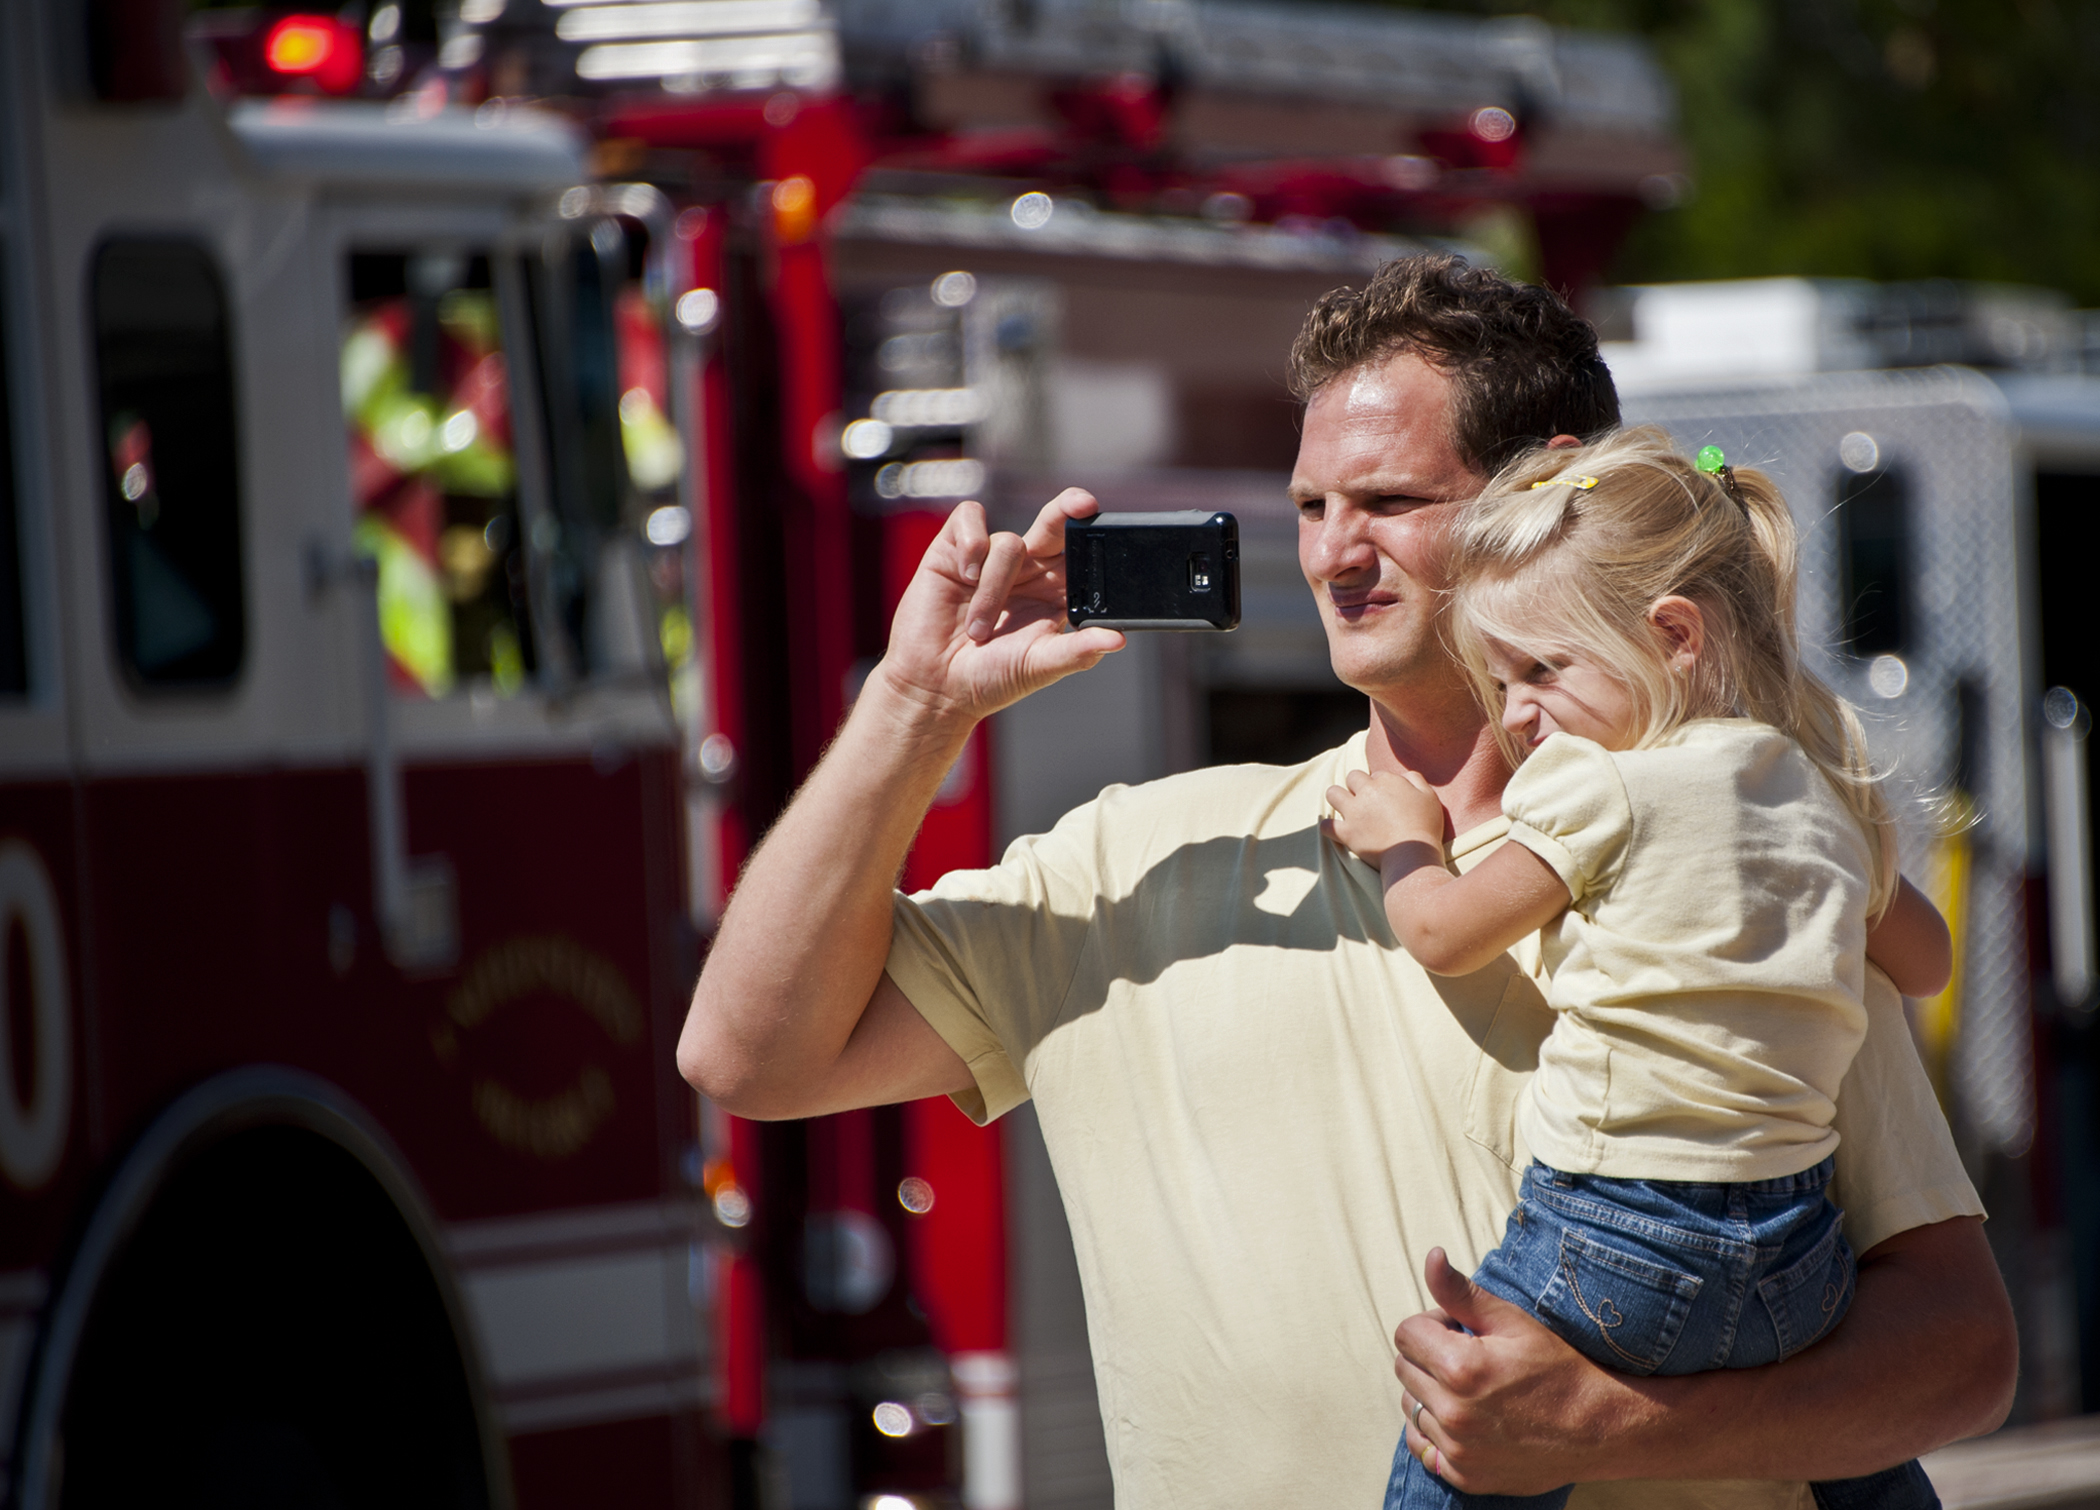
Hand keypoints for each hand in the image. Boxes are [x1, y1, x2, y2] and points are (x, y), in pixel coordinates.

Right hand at [876, 490, 1124, 725]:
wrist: (935, 687)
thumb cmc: (990, 679)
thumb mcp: (1039, 666)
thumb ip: (1078, 651)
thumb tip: (1117, 639)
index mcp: (1054, 592)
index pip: (1080, 553)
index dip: (1092, 535)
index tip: (1102, 526)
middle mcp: (1026, 570)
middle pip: (1054, 525)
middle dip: (1068, 509)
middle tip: (1082, 505)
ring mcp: (990, 559)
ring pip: (1009, 542)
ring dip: (994, 587)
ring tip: (977, 630)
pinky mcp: (953, 550)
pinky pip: (970, 519)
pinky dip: (971, 545)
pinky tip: (964, 576)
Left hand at [1324, 767, 1444, 867]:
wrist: (1412, 854)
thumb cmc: (1424, 826)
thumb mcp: (1429, 796)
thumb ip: (1415, 779)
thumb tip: (1404, 775)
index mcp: (1386, 781)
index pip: (1376, 775)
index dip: (1381, 785)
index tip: (1387, 798)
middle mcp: (1366, 792)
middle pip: (1353, 777)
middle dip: (1357, 785)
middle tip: (1365, 799)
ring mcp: (1354, 812)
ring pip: (1333, 793)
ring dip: (1337, 797)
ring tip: (1345, 806)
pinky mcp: (1346, 833)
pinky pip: (1327, 826)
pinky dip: (1328, 827)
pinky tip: (1335, 830)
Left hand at [1394, 1248, 1611, 1495]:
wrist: (1599, 1428)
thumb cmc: (1558, 1367)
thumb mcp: (1513, 1321)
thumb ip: (1461, 1292)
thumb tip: (1431, 1256)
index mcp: (1461, 1368)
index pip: (1406, 1333)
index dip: (1432, 1325)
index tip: (1460, 1331)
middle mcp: (1453, 1412)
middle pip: (1404, 1368)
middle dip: (1428, 1356)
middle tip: (1468, 1358)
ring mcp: (1457, 1449)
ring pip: (1410, 1407)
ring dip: (1430, 1394)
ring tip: (1470, 1390)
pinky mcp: (1464, 1476)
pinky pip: (1422, 1447)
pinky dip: (1435, 1432)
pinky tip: (1467, 1420)